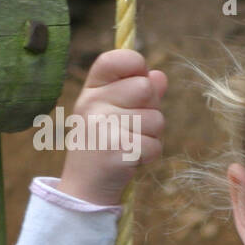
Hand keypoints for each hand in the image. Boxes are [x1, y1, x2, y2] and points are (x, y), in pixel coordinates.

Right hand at [56, 49, 167, 206]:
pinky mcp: (115, 150)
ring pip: (156, 119)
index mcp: (92, 88)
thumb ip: (139, 93)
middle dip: (151, 110)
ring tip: (129, 144)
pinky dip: (149, 155)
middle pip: (146, 88)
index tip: (137, 86)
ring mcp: (102, 125)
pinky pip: (155, 145)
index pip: (121, 57)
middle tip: (132, 127)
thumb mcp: (116, 112)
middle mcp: (92, 102)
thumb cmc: (105, 144)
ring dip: (151, 136)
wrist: (85, 186)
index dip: (138, 68)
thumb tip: (159, 76)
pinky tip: (130, 159)